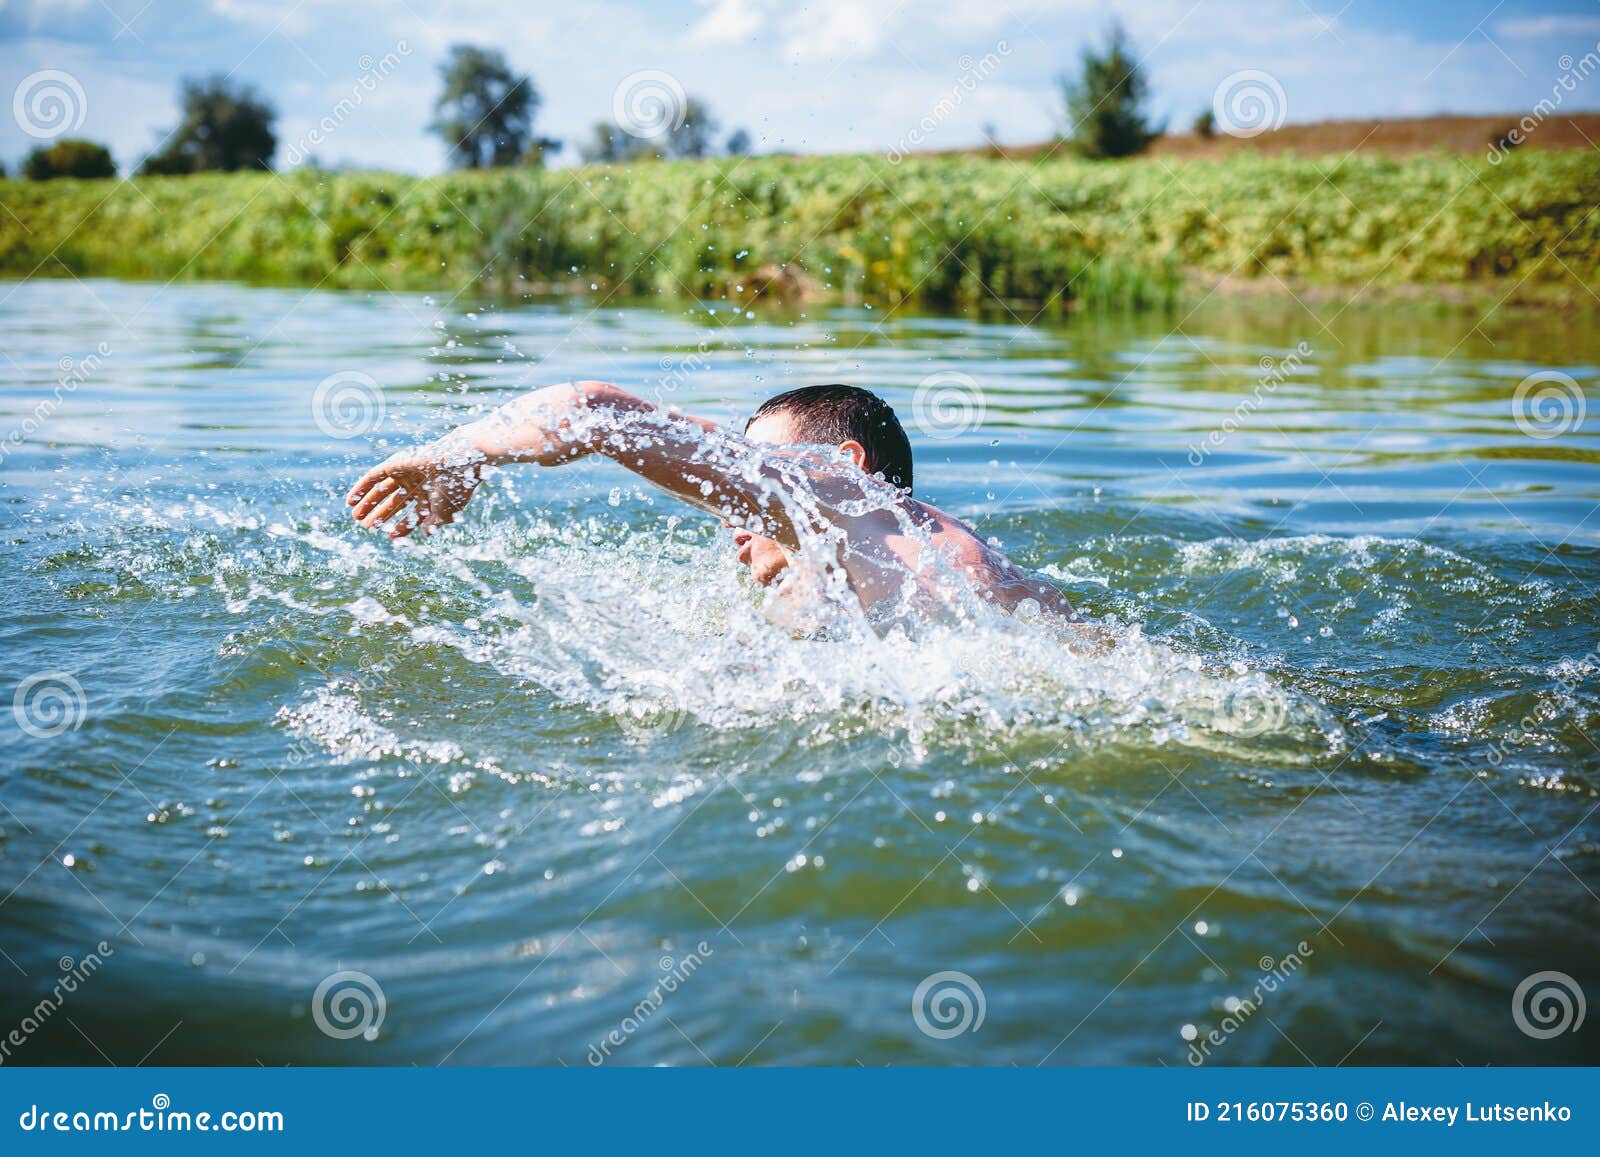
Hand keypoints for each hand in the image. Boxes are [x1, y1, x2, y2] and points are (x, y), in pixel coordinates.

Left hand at [346, 443, 481, 538]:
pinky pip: (373, 477)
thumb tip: (426, 533)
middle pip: (394, 503)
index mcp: (431, 496)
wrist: (456, 463)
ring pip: (382, 491)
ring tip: (356, 517)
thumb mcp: (445, 513)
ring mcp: (405, 474)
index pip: (413, 514)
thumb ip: (434, 523)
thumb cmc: (455, 489)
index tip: (392, 537)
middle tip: (368, 527)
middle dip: (381, 515)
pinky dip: (361, 488)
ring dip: (369, 504)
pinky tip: (351, 500)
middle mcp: (417, 484)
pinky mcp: (395, 465)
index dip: (403, 526)